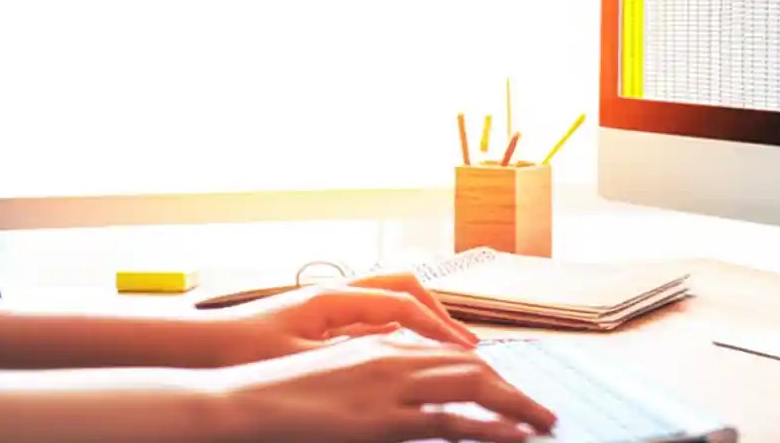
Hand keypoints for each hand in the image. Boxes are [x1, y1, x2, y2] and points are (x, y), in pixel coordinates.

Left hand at [213, 275, 478, 364]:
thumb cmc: (243, 352)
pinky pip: (375, 314)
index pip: (402, 305)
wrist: (204, 347)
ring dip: (421, 317)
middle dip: (439, 313)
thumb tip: (394, 360)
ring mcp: (332, 302)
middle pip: (405, 288)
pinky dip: (400, 327)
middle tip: (465, 343)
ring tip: (444, 346)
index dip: (437, 327)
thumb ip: (348, 359)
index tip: (463, 350)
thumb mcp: (299, 362)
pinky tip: (406, 352)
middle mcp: (337, 292)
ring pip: (391, 298)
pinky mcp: (324, 317)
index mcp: (334, 298)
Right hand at [214, 336, 556, 442]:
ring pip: (470, 386)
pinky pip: (448, 421)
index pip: (448, 356)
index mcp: (379, 345)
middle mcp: (391, 356)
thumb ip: (370, 382)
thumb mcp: (334, 379)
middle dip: (512, 390)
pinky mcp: (381, 419)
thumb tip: (401, 403)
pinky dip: (487, 427)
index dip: (487, 374)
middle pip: (470, 367)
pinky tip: (512, 436)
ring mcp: (388, 386)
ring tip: (541, 422)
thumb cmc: (278, 396)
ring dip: (513, 405)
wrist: (238, 402)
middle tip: (541, 412)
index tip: (511, 394)